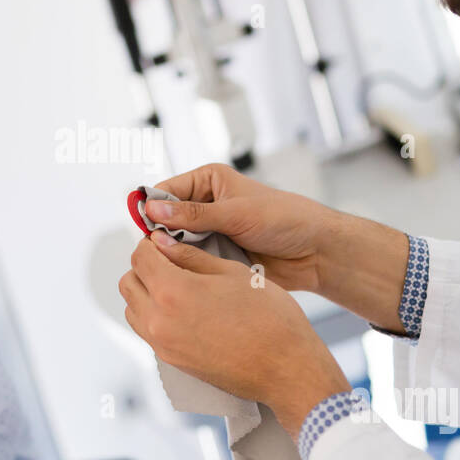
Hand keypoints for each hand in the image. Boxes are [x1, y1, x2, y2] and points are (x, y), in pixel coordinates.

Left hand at [119, 229, 349, 435]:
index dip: (152, 244)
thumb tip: (162, 243)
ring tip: (178, 288)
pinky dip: (155, 316)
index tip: (166, 243)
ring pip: (133, 309)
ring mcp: (163, 344)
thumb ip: (191, 256)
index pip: (140, 257)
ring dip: (146, 293)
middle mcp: (159, 320)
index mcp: (173, 291)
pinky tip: (185, 311)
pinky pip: (147, 331)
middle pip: (128, 282)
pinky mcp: (171, 361)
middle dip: (144, 267)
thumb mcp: (232, 272)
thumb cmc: (269, 317)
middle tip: (171, 263)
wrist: (286, 369)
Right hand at [142, 162, 333, 294]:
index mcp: (208, 181)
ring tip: (173, 267)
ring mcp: (210, 232)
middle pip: (166, 220)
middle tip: (158, 252)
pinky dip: (189, 269)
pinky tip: (186, 278)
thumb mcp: (236, 213)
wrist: (315, 251)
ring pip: (176, 244)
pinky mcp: (216, 256)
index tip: (144, 228)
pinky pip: (192, 262)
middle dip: (161, 235)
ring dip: (175, 254)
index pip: (166, 191)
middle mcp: (205, 204)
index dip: (151, 208)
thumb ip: (193, 215)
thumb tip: (153, 210)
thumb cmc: (284, 219)